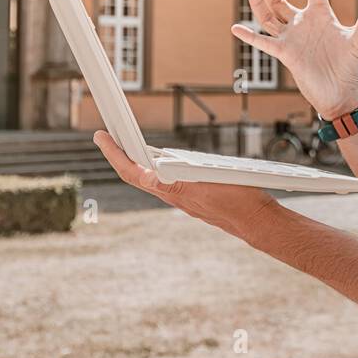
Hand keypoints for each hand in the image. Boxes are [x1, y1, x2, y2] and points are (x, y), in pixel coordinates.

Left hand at [93, 130, 276, 243]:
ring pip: (151, 177)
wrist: (256, 221)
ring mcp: (183, 197)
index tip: (101, 136)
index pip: (132, 172)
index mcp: (171, 190)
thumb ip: (177, 180)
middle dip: (120, 154)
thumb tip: (152, 172)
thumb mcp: (205, 184)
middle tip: (108, 136)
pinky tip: (163, 160)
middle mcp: (172, 194)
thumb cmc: (236, 201)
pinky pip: (168, 180)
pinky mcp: (195, 196)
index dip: (113, 153)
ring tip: (129, 145)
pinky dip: (158, 167)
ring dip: (138, 161)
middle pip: (137, 174)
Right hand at [230, 0, 357, 119]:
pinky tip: (235, 27)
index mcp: (321, 16)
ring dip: (259, 2)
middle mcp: (304, 24)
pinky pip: (263, 42)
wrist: (341, 93)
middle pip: (281, 0)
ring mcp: (292, 38)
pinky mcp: (285, 53)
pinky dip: (249, 35)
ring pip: (270, 16)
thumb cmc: (352, 67)